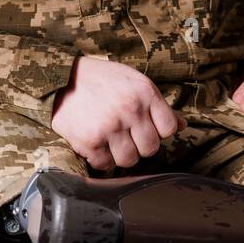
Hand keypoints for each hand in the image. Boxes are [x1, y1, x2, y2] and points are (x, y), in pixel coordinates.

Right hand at [50, 56, 185, 170]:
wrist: (60, 77)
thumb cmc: (101, 81)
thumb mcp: (133, 82)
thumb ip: (158, 106)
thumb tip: (183, 125)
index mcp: (145, 92)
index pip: (168, 129)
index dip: (156, 131)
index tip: (143, 126)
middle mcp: (130, 109)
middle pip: (150, 149)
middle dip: (138, 145)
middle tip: (124, 134)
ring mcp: (110, 127)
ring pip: (129, 160)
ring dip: (119, 154)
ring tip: (109, 139)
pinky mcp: (91, 141)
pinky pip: (105, 164)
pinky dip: (99, 158)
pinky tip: (95, 143)